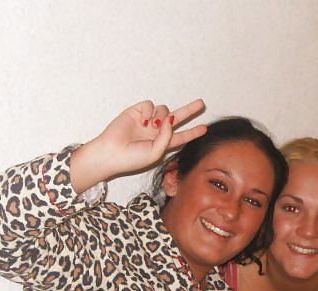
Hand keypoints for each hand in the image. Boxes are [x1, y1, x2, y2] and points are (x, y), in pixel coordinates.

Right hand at [71, 100, 205, 192]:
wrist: (112, 153)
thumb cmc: (133, 158)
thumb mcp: (156, 152)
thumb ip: (167, 137)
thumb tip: (170, 120)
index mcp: (163, 143)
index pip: (181, 136)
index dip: (193, 133)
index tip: (204, 129)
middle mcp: (156, 131)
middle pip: (177, 118)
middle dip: (189, 111)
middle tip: (201, 104)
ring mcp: (147, 121)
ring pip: (164, 110)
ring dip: (162, 116)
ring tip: (153, 126)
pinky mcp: (136, 112)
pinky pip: (149, 105)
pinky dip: (149, 112)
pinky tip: (144, 121)